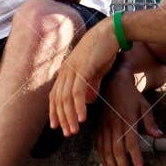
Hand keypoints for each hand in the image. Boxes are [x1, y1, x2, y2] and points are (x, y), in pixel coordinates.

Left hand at [49, 20, 120, 135]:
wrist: (111, 32)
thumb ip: (91, 85)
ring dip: (69, 116)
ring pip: (66, 98)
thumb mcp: (95, 71)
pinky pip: (78, 91)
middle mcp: (66, 70)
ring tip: (74, 130)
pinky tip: (82, 118)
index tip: (57, 126)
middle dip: (62, 118)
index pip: (55, 95)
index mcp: (66, 71)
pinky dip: (78, 106)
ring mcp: (73, 69)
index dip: (54, 112)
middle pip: (59, 99)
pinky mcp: (83, 69)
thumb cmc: (104, 50)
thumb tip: (89, 100)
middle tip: (67, 133)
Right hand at [95, 66, 162, 165]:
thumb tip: (158, 135)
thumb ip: (150, 122)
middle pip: (117, 150)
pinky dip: (102, 157)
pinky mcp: (99, 127)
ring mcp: (104, 126)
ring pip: (106, 150)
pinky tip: (106, 165)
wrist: (113, 82)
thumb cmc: (130, 95)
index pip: (131, 143)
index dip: (135, 157)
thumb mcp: (144, 105)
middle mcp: (114, 125)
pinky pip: (99, 145)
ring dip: (111, 165)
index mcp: (127, 120)